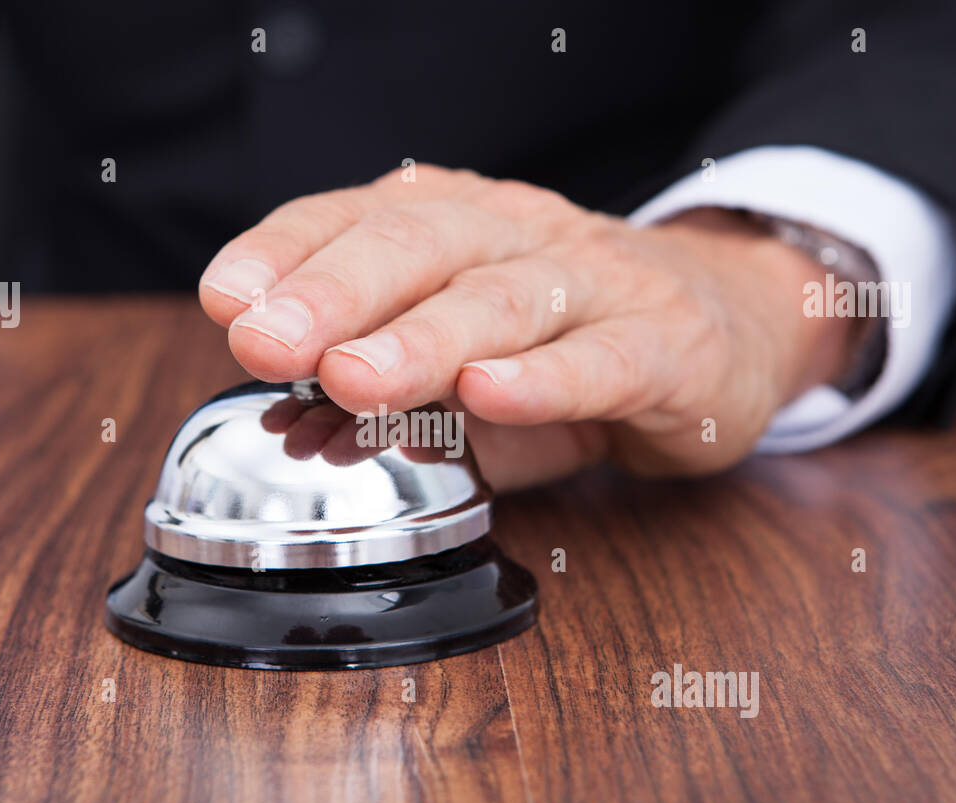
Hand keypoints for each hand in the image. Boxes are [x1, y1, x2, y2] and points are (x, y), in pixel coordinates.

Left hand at [198, 166, 853, 490]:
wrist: (729, 322)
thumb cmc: (574, 337)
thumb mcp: (469, 355)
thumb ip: (392, 391)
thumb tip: (299, 432)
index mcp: (459, 222)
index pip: (359, 217)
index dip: (288, 253)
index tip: (226, 299)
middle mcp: (520, 234)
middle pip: (421, 245)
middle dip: (336, 293)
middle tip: (268, 340)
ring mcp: (598, 282)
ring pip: (503, 301)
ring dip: (422, 340)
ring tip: (354, 379)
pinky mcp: (665, 342)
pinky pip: (600, 358)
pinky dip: (543, 379)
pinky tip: (488, 395)